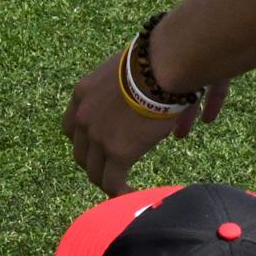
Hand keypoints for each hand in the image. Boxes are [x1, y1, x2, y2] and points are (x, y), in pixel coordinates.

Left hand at [60, 52, 228, 194]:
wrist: (163, 64)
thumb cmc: (158, 59)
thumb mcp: (131, 71)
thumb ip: (137, 91)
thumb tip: (183, 114)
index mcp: (83, 93)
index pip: (72, 127)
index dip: (85, 141)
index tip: (98, 146)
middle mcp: (84, 116)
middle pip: (80, 152)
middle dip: (94, 163)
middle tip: (110, 168)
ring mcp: (98, 136)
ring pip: (95, 172)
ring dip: (107, 180)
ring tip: (122, 187)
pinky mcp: (117, 152)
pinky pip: (113, 183)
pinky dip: (122, 193)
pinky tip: (133, 196)